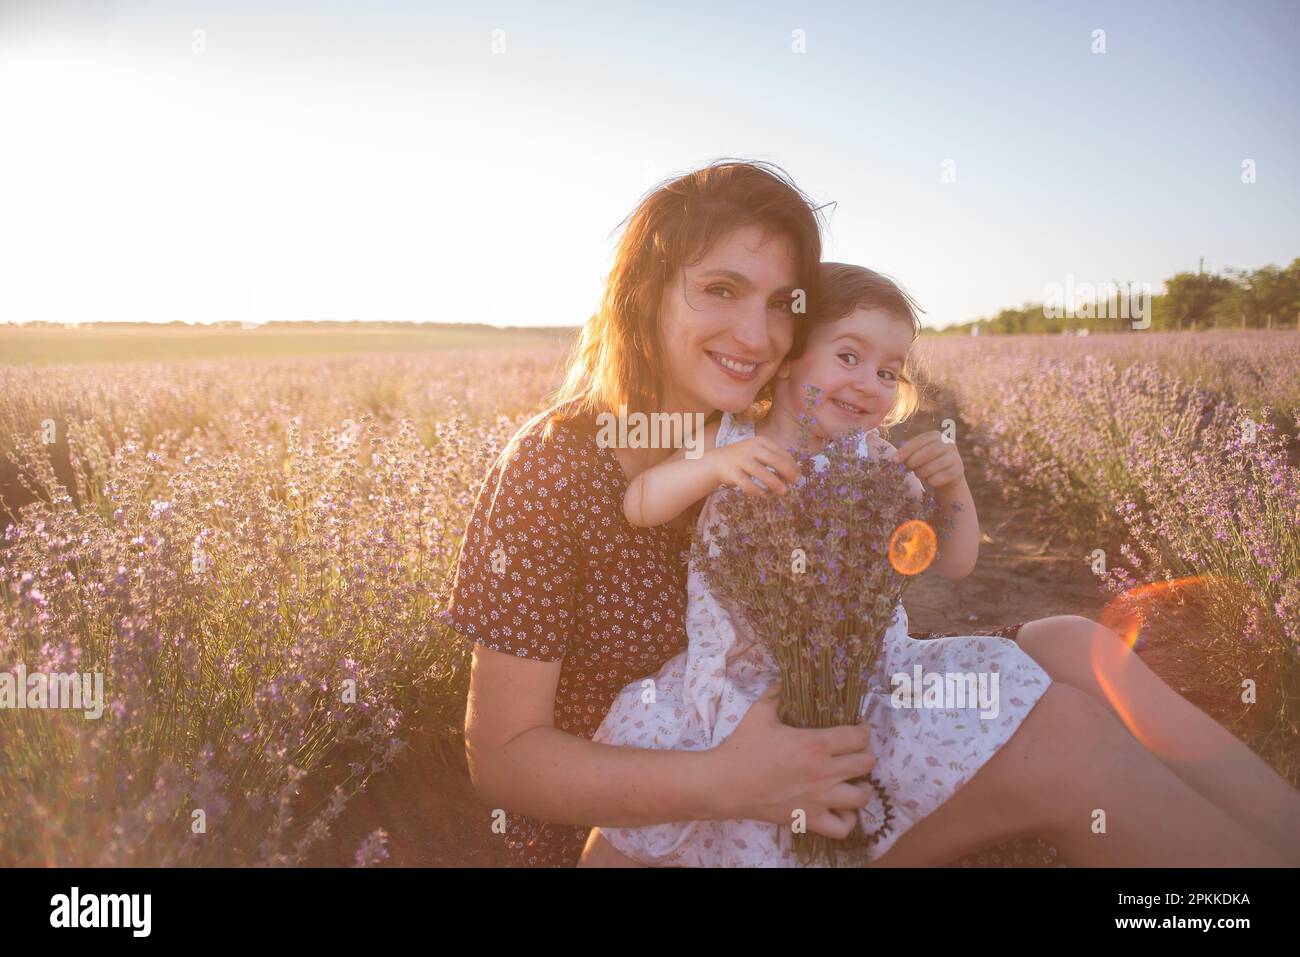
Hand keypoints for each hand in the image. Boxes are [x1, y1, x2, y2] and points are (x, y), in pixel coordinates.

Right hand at [711, 682, 878, 839]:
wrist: (725, 784)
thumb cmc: (742, 747)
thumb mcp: (760, 713)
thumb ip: (777, 695)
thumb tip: (785, 682)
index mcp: (814, 744)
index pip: (857, 737)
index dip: (863, 732)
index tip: (860, 730)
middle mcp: (823, 772)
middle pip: (866, 764)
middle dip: (865, 756)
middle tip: (857, 753)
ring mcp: (819, 799)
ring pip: (861, 797)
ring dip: (863, 788)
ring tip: (855, 782)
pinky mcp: (809, 819)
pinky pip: (842, 827)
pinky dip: (847, 819)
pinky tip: (839, 808)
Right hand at [712, 436, 800, 495]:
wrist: (717, 461)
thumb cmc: (743, 458)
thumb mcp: (758, 452)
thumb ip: (774, 459)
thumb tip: (794, 473)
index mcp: (761, 442)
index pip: (781, 452)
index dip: (792, 464)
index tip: (798, 475)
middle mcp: (751, 448)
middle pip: (774, 460)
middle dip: (787, 472)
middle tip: (795, 482)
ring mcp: (741, 460)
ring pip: (761, 472)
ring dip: (775, 483)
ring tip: (783, 492)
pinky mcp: (732, 472)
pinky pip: (746, 483)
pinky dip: (756, 490)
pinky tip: (763, 495)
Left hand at [889, 431, 966, 492]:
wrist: (947, 476)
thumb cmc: (927, 463)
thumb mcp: (918, 455)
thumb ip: (908, 455)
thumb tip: (895, 460)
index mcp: (936, 436)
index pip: (920, 441)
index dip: (905, 451)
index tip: (894, 460)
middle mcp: (948, 443)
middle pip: (929, 452)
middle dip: (914, 461)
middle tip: (907, 468)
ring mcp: (955, 456)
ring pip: (935, 465)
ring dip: (922, 472)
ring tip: (919, 474)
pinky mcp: (959, 470)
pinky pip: (942, 476)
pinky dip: (932, 480)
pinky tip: (929, 480)